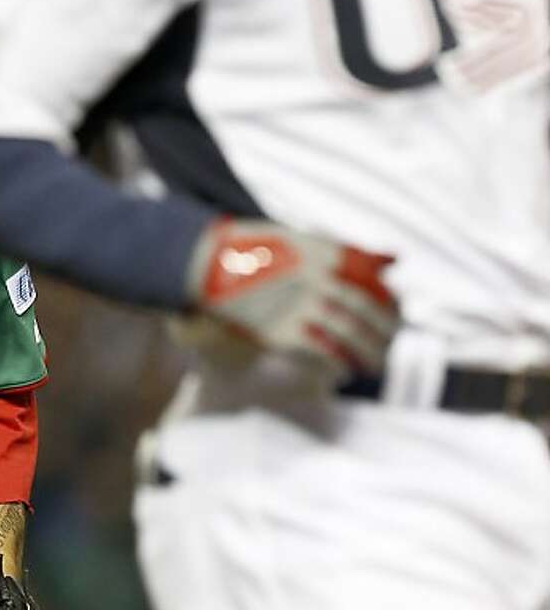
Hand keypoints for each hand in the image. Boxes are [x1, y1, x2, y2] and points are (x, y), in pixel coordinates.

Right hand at [181, 217, 398, 377]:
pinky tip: (344, 370)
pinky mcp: (280, 331)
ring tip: (375, 366)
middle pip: (364, 309)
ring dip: (368, 354)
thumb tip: (395, 258)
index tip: (399, 312)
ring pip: (348, 334)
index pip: (372, 279)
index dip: (391, 300)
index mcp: (322, 253)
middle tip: (391, 346)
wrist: (209, 264)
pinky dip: (337, 364)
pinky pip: (319, 352)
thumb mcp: (301, 238)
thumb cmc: (256, 250)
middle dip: (386, 331)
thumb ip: (346, 250)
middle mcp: (314, 278)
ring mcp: (298, 305)